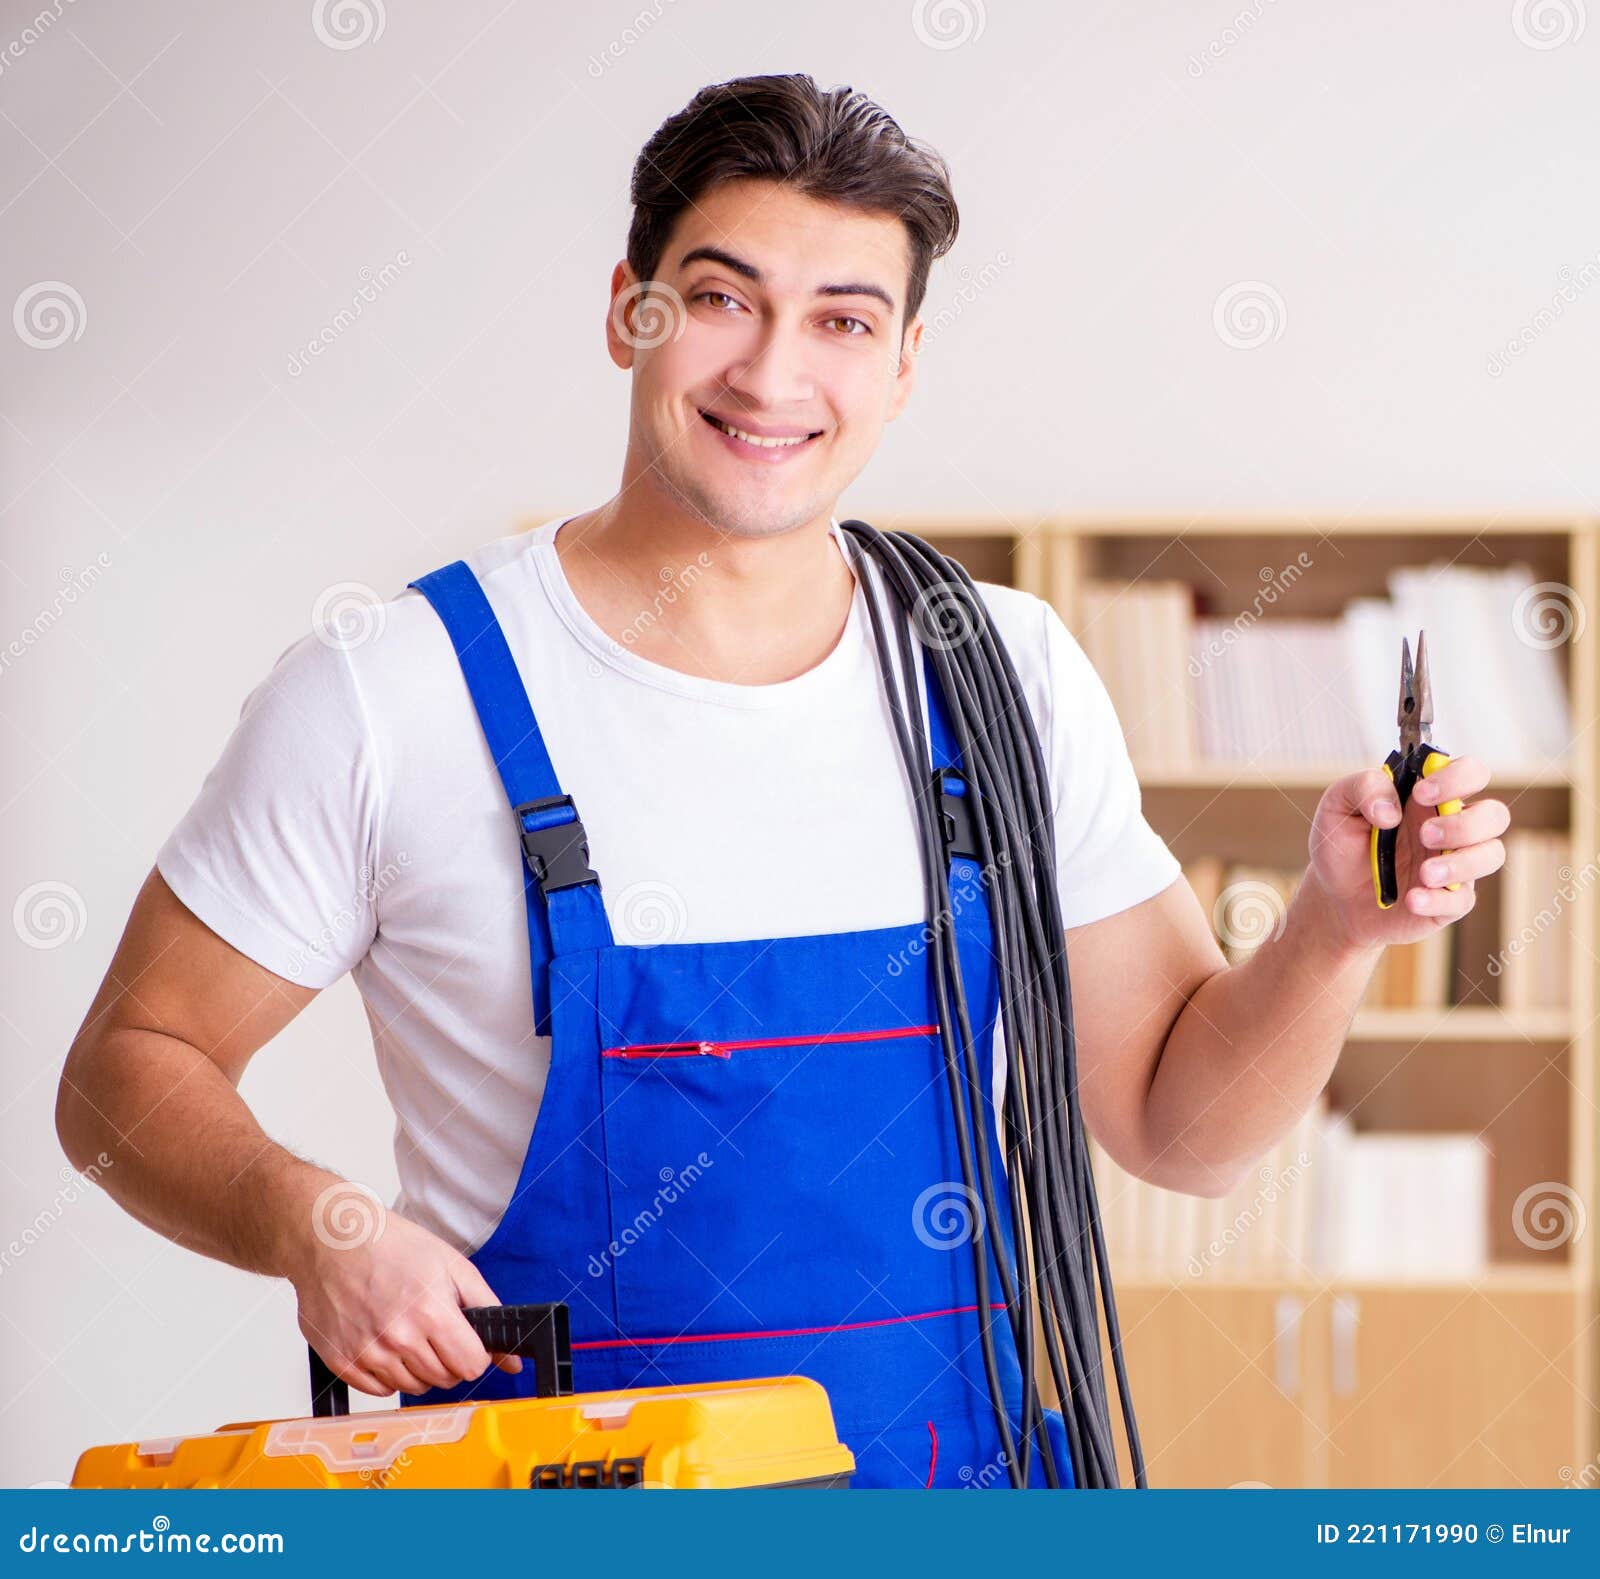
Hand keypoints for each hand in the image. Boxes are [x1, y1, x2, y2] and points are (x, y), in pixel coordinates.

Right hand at [285, 1196, 522, 1398]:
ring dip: (418, 1367)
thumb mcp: (452, 1265)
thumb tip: (511, 1359)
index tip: (466, 1342)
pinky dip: (388, 1374)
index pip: (470, 1366)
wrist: (334, 1241)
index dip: (474, 1354)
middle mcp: (399, 1338)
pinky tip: (385, 1343)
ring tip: (408, 1331)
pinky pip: (379, 1391)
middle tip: (434, 1329)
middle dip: (448, 1358)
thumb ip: (488, 1310)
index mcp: (431, 1312)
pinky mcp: (342, 1362)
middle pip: (444, 1379)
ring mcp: (368, 1353)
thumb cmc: (392, 1246)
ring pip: (413, 1387)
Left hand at [1305, 755, 1508, 950]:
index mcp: (1431, 796)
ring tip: (1423, 873)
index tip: (1421, 793)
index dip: (1457, 778)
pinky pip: (1463, 899)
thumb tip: (1391, 809)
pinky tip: (1411, 899)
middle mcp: (1451, 826)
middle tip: (1424, 834)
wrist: (1334, 896)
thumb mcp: (1337, 806)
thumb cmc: (1343, 844)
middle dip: (1465, 824)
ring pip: (1491, 854)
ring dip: (1461, 863)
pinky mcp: (1450, 900)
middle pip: (1495, 814)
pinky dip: (1438, 899)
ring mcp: (1456, 863)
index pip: (1471, 773)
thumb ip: (1363, 788)